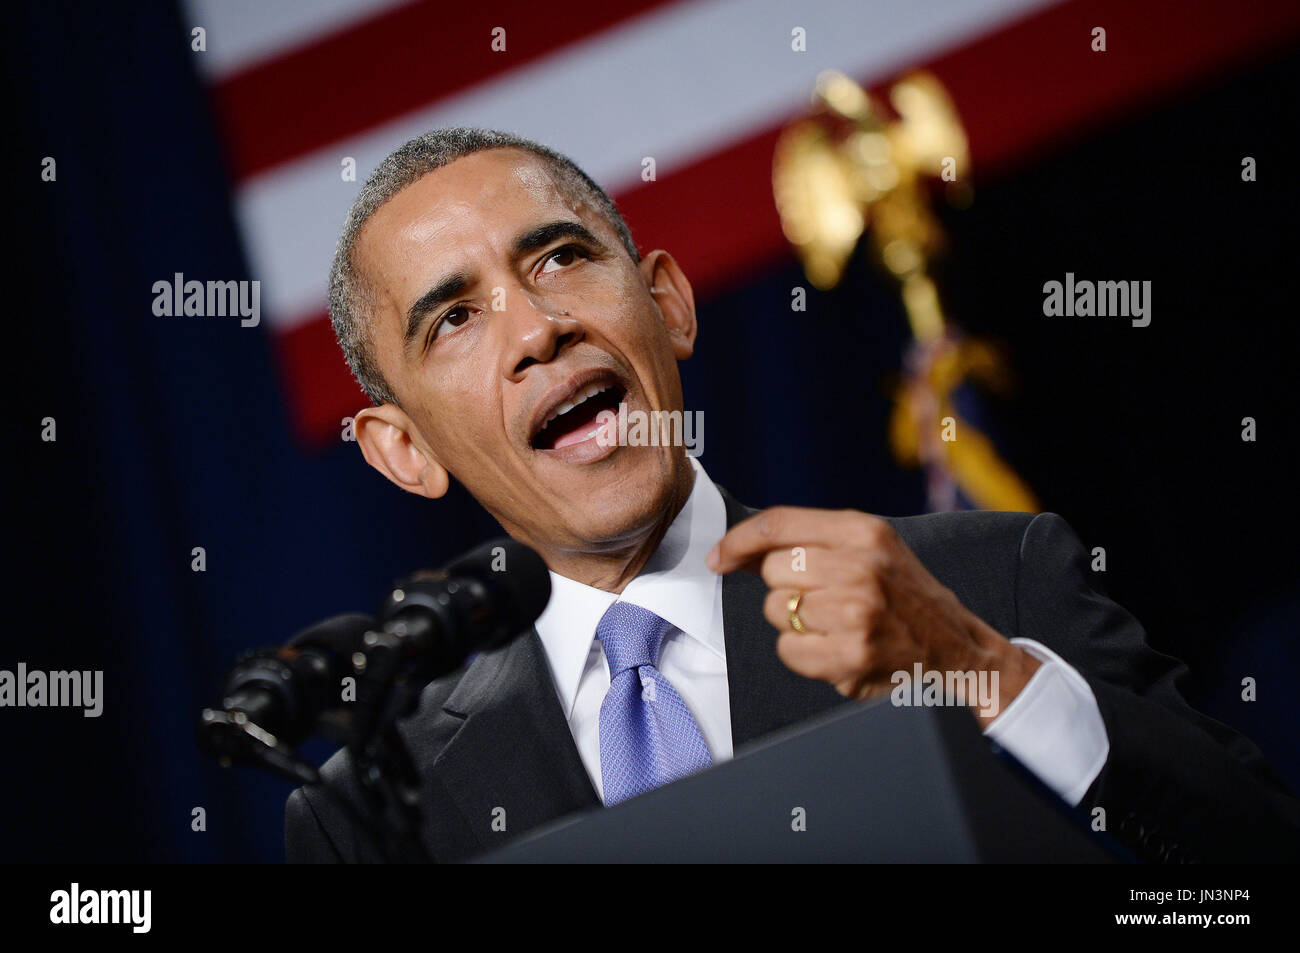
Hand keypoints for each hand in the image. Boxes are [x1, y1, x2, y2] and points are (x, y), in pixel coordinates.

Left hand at [706, 506, 1039, 727]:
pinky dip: (804, 655)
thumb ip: (812, 541)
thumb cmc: (904, 598)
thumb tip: (740, 550)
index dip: (738, 541)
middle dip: (786, 589)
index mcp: (864, 532)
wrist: (957, 649)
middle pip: (772, 571)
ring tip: (836, 626)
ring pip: (776, 611)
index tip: (719, 558)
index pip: (778, 524)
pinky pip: (787, 651)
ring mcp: (856, 613)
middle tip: (824, 601)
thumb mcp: (870, 549)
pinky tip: (836, 650)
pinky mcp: (852, 655)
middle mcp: (860, 567)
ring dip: (796, 624)